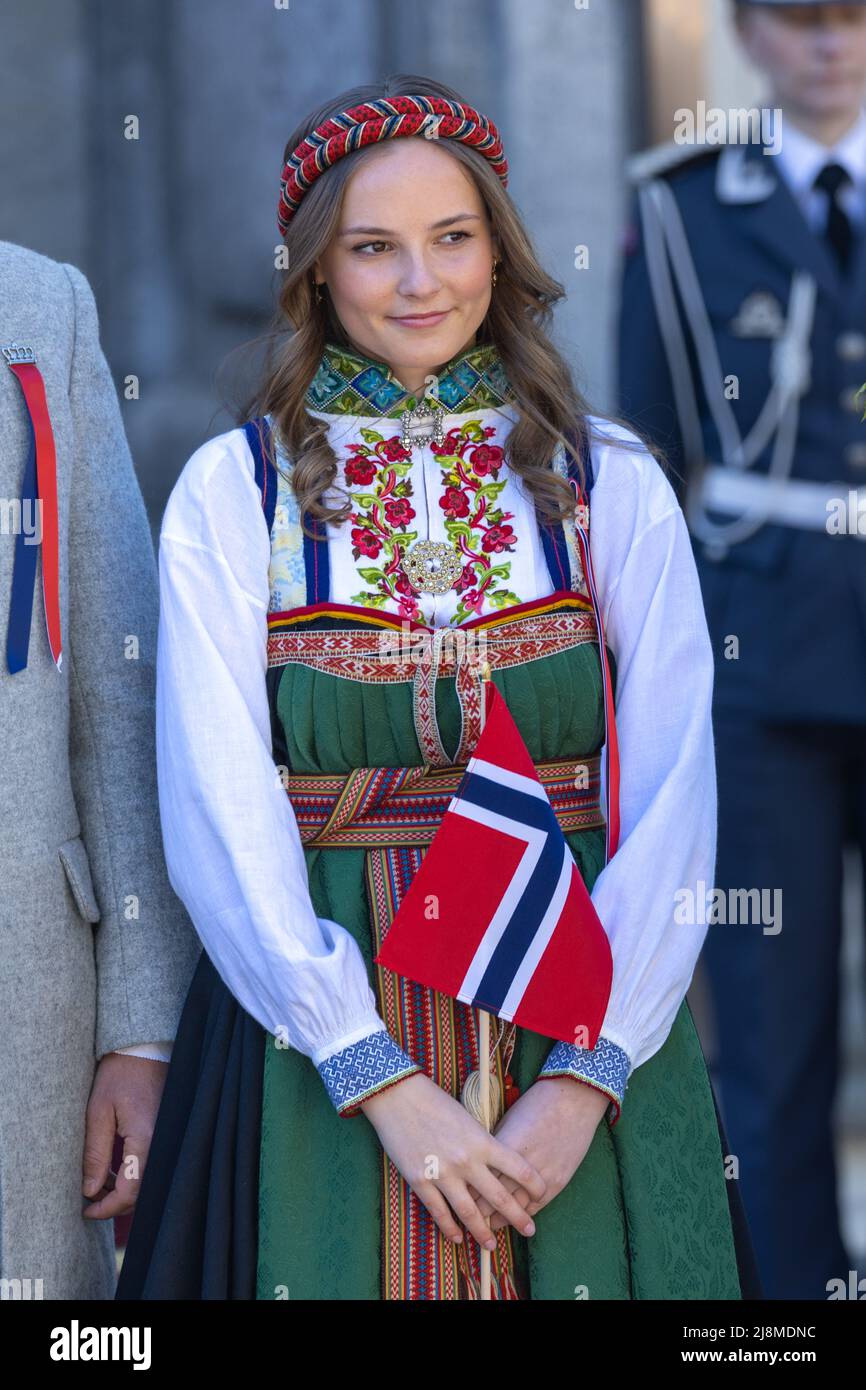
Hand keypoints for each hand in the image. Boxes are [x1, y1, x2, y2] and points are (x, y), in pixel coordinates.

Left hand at [81, 1053, 168, 1219]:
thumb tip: (90, 1190)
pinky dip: (136, 1175)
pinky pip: (155, 1165)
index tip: (86, 1211)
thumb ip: (96, 1154)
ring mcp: (170, 1139)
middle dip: (115, 1203)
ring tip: (99, 1183)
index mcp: (146, 1139)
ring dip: (125, 1190)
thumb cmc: (121, 1074)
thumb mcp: (99, 1111)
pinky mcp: (171, 1134)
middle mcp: (164, 1144)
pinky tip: (117, 1169)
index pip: (129, 1192)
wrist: (146, 1049)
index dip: (107, 1208)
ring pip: (150, 1182)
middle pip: (143, 1193)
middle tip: (90, 1198)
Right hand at [359, 1072, 547, 1250]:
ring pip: (469, 1212)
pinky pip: (439, 1212)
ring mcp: (443, 1173)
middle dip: (517, 1216)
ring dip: (483, 1231)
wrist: (398, 1096)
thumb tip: (493, 1166)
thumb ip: (480, 1143)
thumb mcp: (467, 1118)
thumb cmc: (434, 1101)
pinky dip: (449, 1228)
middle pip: (499, 1197)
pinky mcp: (420, 1180)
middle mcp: (467, 1160)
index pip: (518, 1167)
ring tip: (491, 1245)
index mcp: (482, 1141)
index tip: (542, 1193)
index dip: (533, 1184)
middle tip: (529, 1230)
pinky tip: (457, 1237)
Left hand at [470, 1078, 608, 1232]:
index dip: (464, 1195)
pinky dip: (523, 1215)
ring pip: (514, 1209)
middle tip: (466, 1221)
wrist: (572, 1100)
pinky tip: (512, 1222)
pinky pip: (535, 1206)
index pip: (475, 1182)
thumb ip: (492, 1147)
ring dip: (499, 1220)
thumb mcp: (506, 1123)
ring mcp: (539, 1177)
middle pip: (491, 1200)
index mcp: (498, 1149)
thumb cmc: (535, 1105)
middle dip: (477, 1214)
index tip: (455, 1201)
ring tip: (486, 1229)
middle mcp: (516, 1167)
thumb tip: (478, 1167)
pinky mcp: (557, 1182)